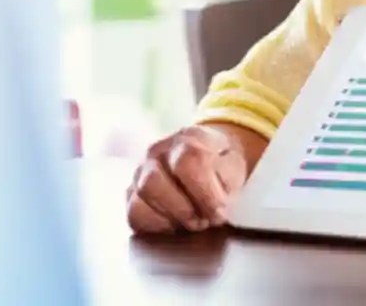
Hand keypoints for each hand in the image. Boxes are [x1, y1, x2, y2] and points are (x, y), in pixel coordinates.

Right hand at [126, 124, 249, 233]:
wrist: (211, 159)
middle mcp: (157, 152)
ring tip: (194, 222)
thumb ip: (227, 181)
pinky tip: (177, 223)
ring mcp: (140, 172)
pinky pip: (134, 215)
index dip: (205, 194)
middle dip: (184, 210)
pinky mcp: (132, 194)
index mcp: (187, 138)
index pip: (186, 162)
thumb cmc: (222, 164)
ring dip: (171, 218)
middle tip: (205, 221)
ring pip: (139, 200)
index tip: (220, 212)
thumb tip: (216, 210)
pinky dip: (156, 226)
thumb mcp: (234, 166)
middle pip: (152, 181)